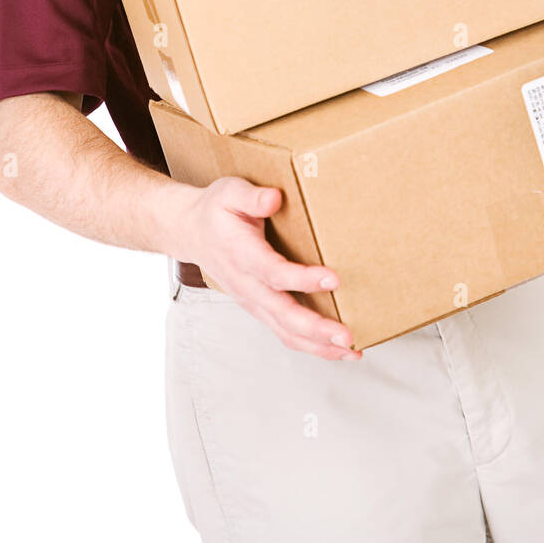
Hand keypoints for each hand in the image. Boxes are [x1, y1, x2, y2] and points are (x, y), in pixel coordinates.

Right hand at [175, 175, 361, 361]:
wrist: (192, 233)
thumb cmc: (216, 211)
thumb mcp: (229, 192)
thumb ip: (252, 197)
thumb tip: (274, 199)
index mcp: (241, 254)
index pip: (273, 272)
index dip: (303, 279)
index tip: (334, 279)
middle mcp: (246, 284)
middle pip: (282, 313)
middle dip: (316, 327)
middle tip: (347, 336)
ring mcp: (252, 301)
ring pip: (285, 330)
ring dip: (318, 344)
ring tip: (351, 350)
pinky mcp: (259, 308)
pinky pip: (284, 332)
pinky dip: (311, 344)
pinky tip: (336, 348)